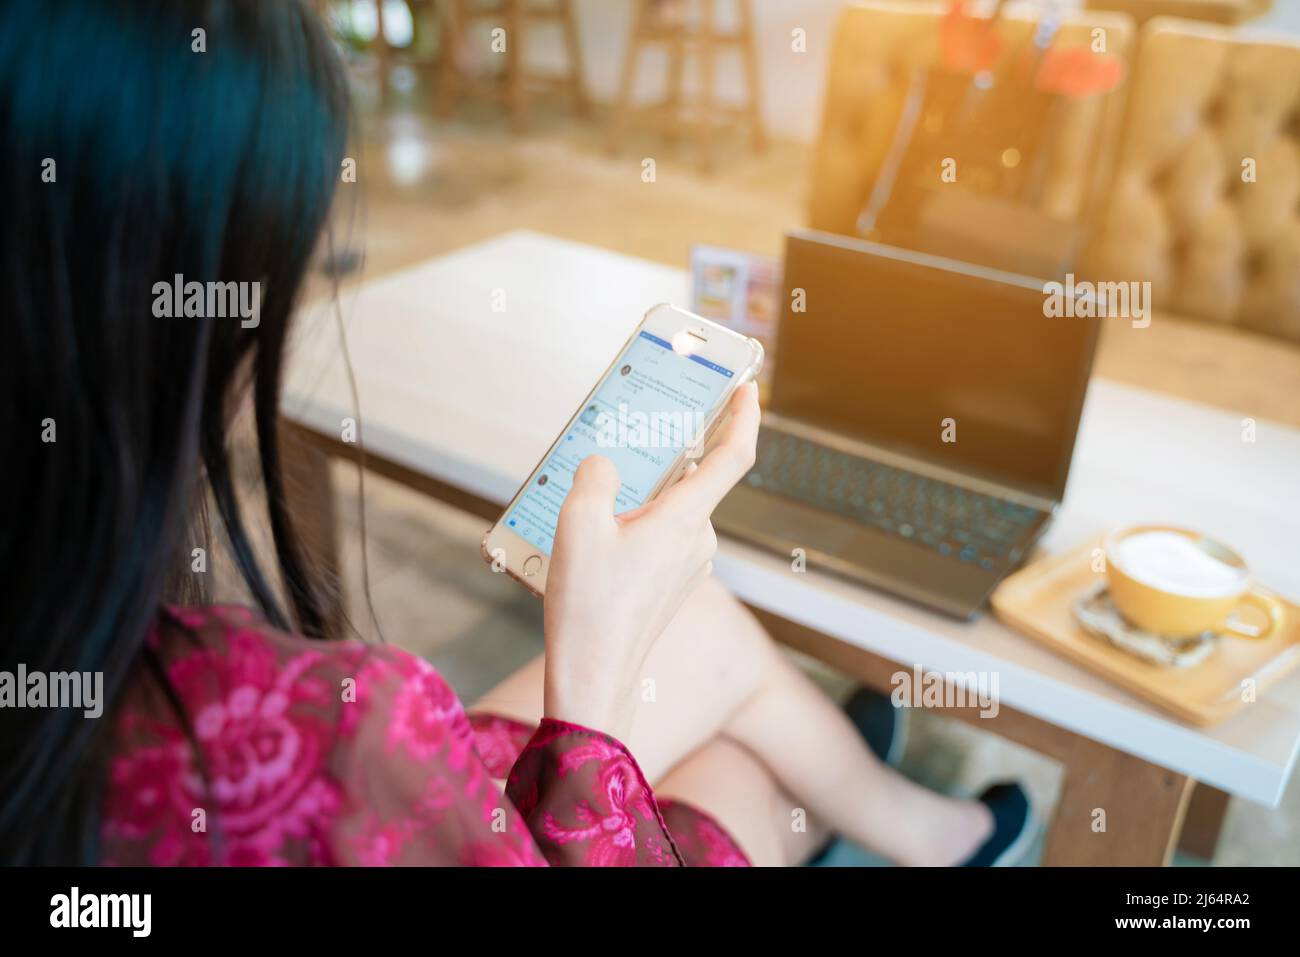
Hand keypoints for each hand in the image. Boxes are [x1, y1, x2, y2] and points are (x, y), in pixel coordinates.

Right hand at [542, 382, 760, 739]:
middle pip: (687, 480)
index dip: (744, 416)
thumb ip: (595, 477)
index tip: (746, 387)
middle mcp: (698, 540)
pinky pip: (656, 538)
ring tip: (588, 499)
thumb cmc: (590, 606)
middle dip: (659, 457)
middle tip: (628, 434)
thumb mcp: (578, 525)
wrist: (594, 677)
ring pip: (666, 511)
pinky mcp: (671, 584)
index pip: (732, 457)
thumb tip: (605, 466)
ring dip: (635, 498)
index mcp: (685, 520)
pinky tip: (591, 537)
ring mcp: (688, 565)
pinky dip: (630, 526)